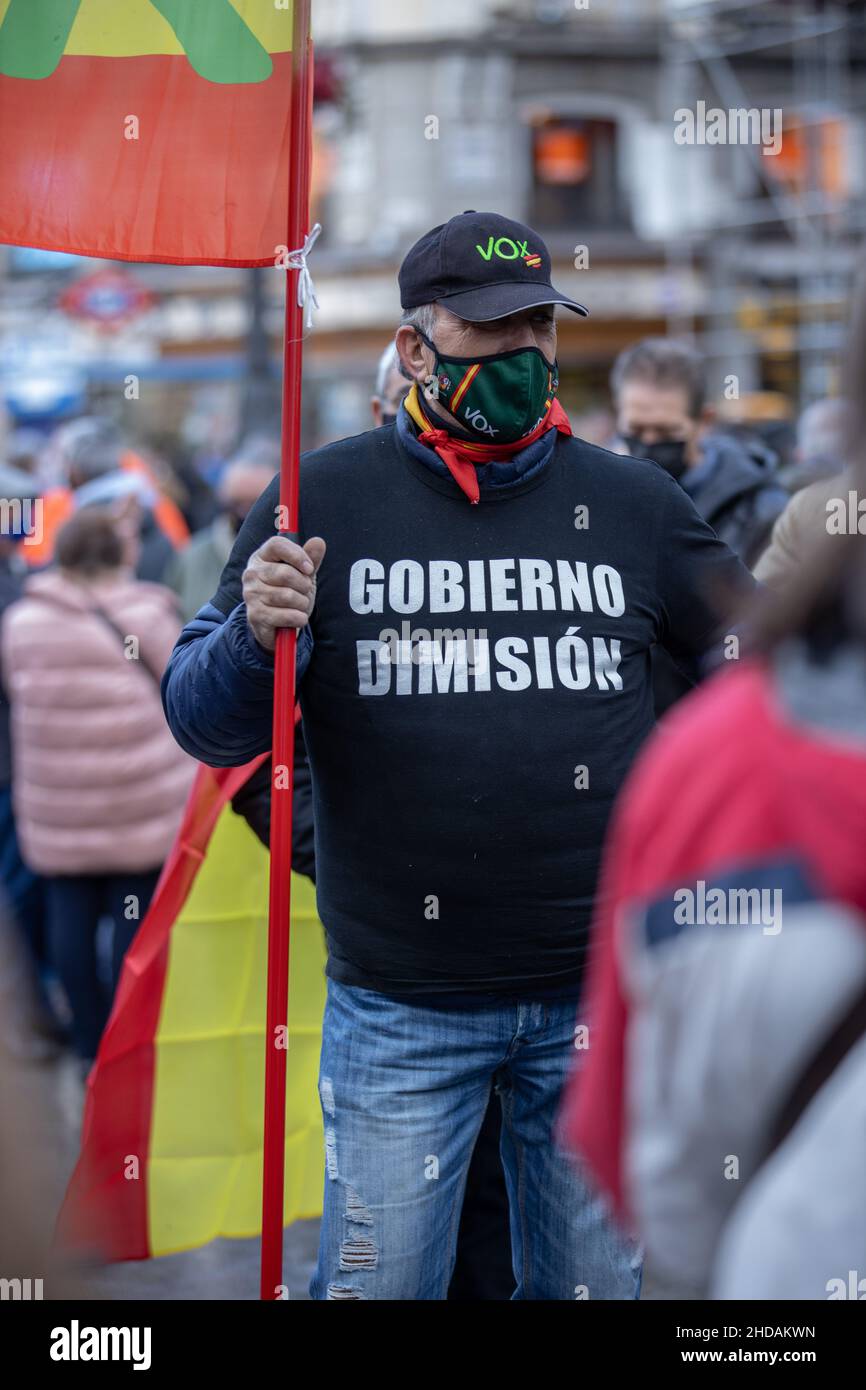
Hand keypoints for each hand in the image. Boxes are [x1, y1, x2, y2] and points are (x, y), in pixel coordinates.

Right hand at [242, 535, 325, 652]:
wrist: (277, 624)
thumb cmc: (289, 593)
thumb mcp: (302, 575)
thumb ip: (310, 559)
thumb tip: (318, 542)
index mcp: (261, 557)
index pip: (277, 545)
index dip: (297, 555)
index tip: (309, 569)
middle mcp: (251, 573)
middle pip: (286, 573)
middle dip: (304, 585)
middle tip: (304, 591)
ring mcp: (251, 595)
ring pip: (288, 596)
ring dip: (302, 603)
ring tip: (299, 605)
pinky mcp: (255, 615)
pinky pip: (286, 615)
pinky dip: (299, 618)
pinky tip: (297, 618)